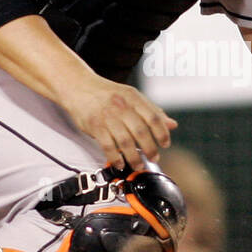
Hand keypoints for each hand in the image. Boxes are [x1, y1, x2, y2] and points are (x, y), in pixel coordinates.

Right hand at [61, 75, 176, 168]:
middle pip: (141, 132)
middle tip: (154, 158)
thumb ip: (152, 111)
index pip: (153, 118)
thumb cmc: (107, 93)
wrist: (79, 87)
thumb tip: (172, 125)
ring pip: (125, 141)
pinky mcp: (95, 126)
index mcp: (133, 98)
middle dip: (150, 149)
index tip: (165, 144)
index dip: (162, 133)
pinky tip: (120, 163)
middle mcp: (121, 106)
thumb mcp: (132, 96)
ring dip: (134, 157)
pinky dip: (115, 158)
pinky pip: (107, 146)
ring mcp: (107, 117)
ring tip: (138, 164)